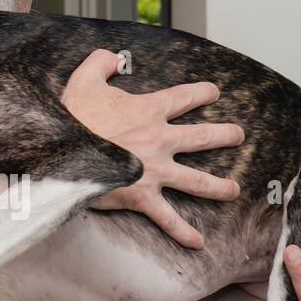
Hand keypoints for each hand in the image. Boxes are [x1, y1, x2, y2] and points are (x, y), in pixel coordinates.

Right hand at [61, 49, 243, 247]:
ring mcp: (154, 170)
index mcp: (148, 110)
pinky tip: (199, 243)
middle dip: (224, 135)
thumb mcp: (83, 79)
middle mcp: (159, 140)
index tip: (214, 92)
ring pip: (195, 180)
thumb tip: (114, 58)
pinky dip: (182, 232)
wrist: (61, 149)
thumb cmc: (72, 116)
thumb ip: (100, 63)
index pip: (184, 97)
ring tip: (234, 190)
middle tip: (239, 135)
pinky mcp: (141, 195)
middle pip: (201, 137)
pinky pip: (167, 217)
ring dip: (218, 186)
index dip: (202, 93)